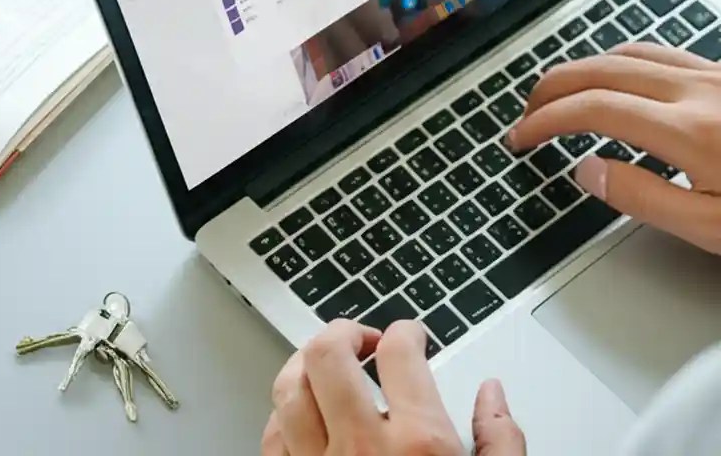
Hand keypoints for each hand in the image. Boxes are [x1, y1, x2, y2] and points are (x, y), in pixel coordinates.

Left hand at [262, 320, 524, 454]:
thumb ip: (500, 440)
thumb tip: (493, 394)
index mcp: (420, 444)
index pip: (400, 352)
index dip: (408, 330)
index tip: (412, 335)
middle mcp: (362, 449)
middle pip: (326, 354)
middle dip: (344, 332)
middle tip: (364, 339)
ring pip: (288, 389)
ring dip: (305, 366)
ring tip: (327, 365)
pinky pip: (272, 437)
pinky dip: (284, 415)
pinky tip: (304, 412)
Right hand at [507, 42, 720, 253]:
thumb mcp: (716, 227)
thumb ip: (647, 199)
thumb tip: (588, 172)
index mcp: (691, 131)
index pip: (594, 109)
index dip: (545, 120)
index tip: (522, 137)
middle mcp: (701, 90)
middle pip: (601, 70)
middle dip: (551, 90)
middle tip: (527, 116)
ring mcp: (716, 75)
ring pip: (628, 54)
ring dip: (582, 71)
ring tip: (560, 97)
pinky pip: (660, 52)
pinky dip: (620, 62)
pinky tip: (615, 81)